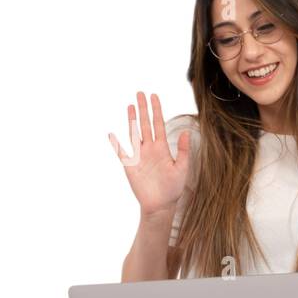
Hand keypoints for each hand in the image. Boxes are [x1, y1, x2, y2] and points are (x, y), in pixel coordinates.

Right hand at [107, 91, 191, 217]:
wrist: (161, 204)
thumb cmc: (173, 188)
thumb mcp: (182, 168)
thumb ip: (184, 151)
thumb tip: (186, 131)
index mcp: (162, 148)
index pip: (158, 124)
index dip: (156, 110)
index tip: (154, 96)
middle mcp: (150, 149)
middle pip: (145, 124)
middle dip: (143, 108)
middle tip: (140, 92)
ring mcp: (139, 156)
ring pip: (134, 133)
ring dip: (132, 120)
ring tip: (130, 106)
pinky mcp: (130, 166)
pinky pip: (121, 153)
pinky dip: (116, 144)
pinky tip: (111, 134)